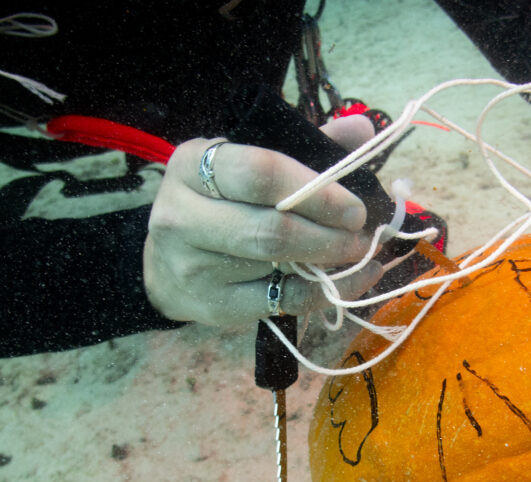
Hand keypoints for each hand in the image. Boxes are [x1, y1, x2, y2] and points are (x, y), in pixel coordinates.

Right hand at [144, 115, 381, 327]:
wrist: (167, 265)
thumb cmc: (220, 203)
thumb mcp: (248, 162)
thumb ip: (305, 144)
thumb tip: (362, 127)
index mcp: (192, 165)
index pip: (260, 173)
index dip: (317, 192)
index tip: (355, 207)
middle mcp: (182, 215)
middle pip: (271, 228)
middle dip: (329, 234)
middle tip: (363, 236)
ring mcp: (194, 266)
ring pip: (278, 267)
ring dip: (332, 263)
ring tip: (361, 254)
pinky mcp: (214, 305)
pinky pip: (282, 302)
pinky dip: (325, 292)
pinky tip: (352, 281)